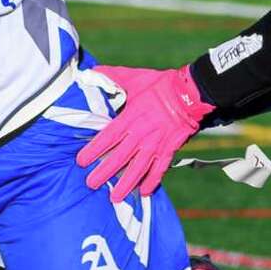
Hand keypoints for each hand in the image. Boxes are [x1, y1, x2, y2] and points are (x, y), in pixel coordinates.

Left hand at [75, 65, 213, 201]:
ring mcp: (156, 143)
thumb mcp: (133, 77)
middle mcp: (141, 133)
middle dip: (104, 172)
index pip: (107, 137)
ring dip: (126, 183)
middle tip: (91, 184)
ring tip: (114, 197)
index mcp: (130, 117)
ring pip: (138, 168)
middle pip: (119, 157)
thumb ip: (111, 76)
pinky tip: (144, 192)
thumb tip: (91, 72)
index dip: (93, 150)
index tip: (81, 161)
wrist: (189, 93)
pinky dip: (153, 181)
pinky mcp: (169, 149)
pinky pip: (160, 168)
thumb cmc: (159, 84)